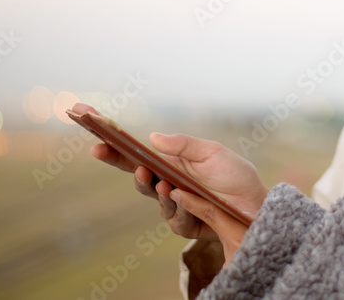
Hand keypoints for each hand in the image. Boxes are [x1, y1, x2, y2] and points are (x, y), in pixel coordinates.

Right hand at [77, 102, 266, 256]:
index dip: (111, 139)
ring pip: (150, 193)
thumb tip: (152, 138)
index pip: (134, 149)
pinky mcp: (184, 222)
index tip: (88, 121)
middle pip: (132, 169)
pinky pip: (173, 216)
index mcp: (170, 160)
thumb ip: (183, 145)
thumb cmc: (233, 175)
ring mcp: (172, 203)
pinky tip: (180, 195)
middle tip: (100, 149)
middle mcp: (166, 180)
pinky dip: (177, 205)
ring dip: (148, 184)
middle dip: (113, 157)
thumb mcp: (211, 153)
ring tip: (151, 174)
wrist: (255, 204)